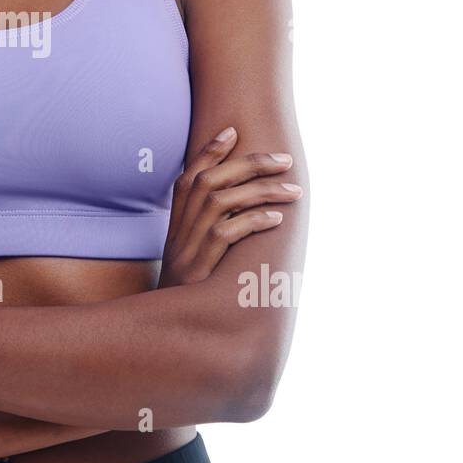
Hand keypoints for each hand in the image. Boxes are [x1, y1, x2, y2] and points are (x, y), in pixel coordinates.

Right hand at [158, 128, 301, 287]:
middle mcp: (178, 231)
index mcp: (176, 224)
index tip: (232, 131)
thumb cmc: (193, 293)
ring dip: (260, 190)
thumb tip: (249, 205)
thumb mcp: (195, 256)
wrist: (170, 331)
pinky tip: (277, 219)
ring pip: (220, 203)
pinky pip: (225, 235)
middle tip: (284, 159)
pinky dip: (253, 221)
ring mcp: (186, 249)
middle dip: (248, 164)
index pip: (188, 176)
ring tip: (293, 189)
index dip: (208, 151)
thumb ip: (211, 229)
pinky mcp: (199, 270)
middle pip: (208, 182)